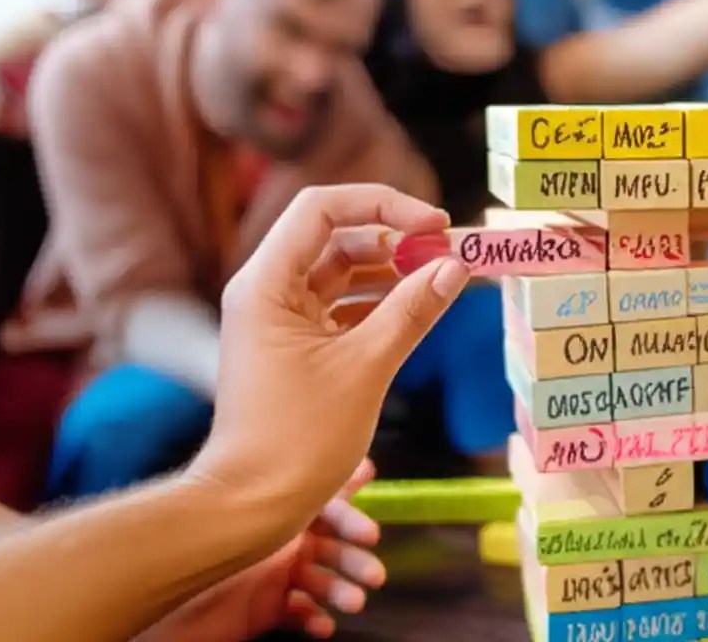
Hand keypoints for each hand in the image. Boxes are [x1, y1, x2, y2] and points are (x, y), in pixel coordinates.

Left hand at [139, 460, 383, 640]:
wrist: (155, 605)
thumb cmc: (194, 552)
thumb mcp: (246, 514)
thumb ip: (295, 488)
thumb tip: (351, 463)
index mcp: (274, 508)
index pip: (325, 506)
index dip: (350, 519)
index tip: (370, 534)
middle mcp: (279, 539)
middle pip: (331, 547)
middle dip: (354, 561)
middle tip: (374, 576)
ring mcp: (274, 575)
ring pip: (322, 582)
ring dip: (341, 591)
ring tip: (353, 603)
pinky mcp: (266, 609)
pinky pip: (300, 614)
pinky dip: (315, 620)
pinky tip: (321, 626)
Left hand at [189, 184, 468, 523]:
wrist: (252, 504)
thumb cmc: (297, 439)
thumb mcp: (366, 367)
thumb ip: (413, 310)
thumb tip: (455, 267)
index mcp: (267, 283)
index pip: (322, 208)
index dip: (383, 204)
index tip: (435, 224)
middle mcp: (267, 291)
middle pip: (336, 237)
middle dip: (395, 239)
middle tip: (448, 254)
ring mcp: (279, 319)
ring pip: (341, 273)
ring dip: (391, 272)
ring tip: (441, 280)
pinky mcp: (295, 347)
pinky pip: (341, 307)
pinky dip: (379, 304)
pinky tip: (417, 311)